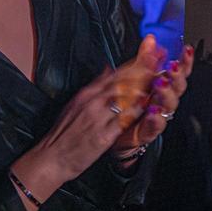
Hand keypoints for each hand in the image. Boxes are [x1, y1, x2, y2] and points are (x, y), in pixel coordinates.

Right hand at [11, 53, 159, 210]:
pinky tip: (147, 107)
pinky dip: (135, 113)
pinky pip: (122, 121)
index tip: (151, 53)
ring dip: (143, 88)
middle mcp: (92, 102)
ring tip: (159, 80)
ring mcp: (97, 118)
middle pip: (122, 81)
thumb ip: (95, 86)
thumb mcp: (76, 103)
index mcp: (87, 94)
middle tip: (161, 60)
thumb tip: (108, 69)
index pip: (115, 74)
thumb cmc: (63, 133)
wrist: (51, 157)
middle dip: (143, 70)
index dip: (135, 63)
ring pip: (124, 98)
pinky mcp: (102, 136)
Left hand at [113, 42, 193, 155]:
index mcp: (161, 85)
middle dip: (177, 76)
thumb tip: (151, 39)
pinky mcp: (148, 131)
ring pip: (169, 105)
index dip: (185, 61)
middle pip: (178, 87)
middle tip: (173, 67)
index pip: (178, 71)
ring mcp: (158, 116)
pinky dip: (155, 118)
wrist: (115, 133)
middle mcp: (163, 100)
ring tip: (160, 83)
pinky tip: (152, 111)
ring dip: (167, 93)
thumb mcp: (134, 78)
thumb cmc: (129, 105)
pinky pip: (156, 126)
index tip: (187, 50)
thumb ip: (145, 58)